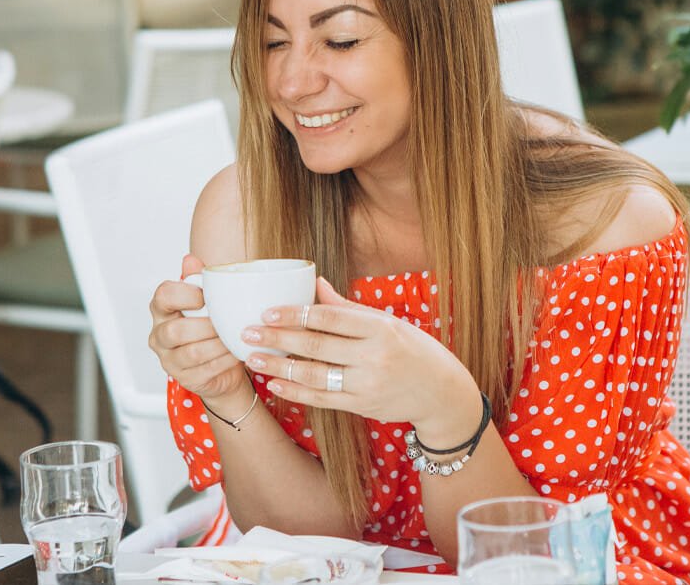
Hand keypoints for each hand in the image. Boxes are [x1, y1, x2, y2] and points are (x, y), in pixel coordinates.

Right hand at [148, 254, 252, 402]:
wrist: (222, 367)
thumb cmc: (212, 328)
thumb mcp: (207, 302)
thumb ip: (199, 280)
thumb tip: (190, 260)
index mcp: (162, 310)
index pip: (162, 296)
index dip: (183, 294)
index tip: (204, 296)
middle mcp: (159, 336)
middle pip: (174, 331)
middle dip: (205, 326)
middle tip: (226, 322)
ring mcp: (170, 360)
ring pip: (192, 353)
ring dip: (218, 344)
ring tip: (236, 337)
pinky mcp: (185, 379)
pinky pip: (206, 370)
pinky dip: (225, 360)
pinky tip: (237, 352)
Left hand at [240, 277, 479, 431]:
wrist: (441, 393)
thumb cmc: (413, 349)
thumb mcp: (387, 322)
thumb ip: (349, 308)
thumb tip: (315, 283)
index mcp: (380, 328)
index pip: (329, 317)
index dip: (295, 314)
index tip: (267, 310)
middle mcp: (374, 356)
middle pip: (316, 346)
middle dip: (278, 339)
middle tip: (247, 332)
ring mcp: (367, 384)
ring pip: (315, 375)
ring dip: (280, 368)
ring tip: (254, 359)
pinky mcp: (362, 406)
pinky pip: (322, 400)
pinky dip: (296, 392)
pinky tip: (275, 384)